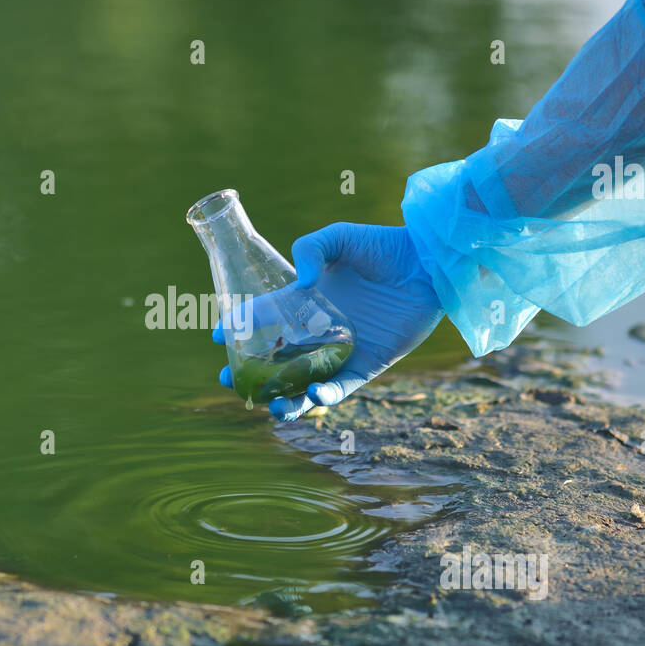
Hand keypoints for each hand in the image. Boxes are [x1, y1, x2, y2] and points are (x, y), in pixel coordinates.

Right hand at [214, 222, 444, 421]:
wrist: (427, 263)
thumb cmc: (382, 246)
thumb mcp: (338, 237)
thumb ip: (310, 249)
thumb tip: (303, 285)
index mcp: (304, 301)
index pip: (264, 317)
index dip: (238, 326)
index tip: (217, 335)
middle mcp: (318, 330)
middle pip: (276, 360)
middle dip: (251, 374)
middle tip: (229, 379)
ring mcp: (341, 350)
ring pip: (305, 384)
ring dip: (287, 399)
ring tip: (271, 408)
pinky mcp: (368, 364)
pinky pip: (343, 388)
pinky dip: (327, 396)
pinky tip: (313, 396)